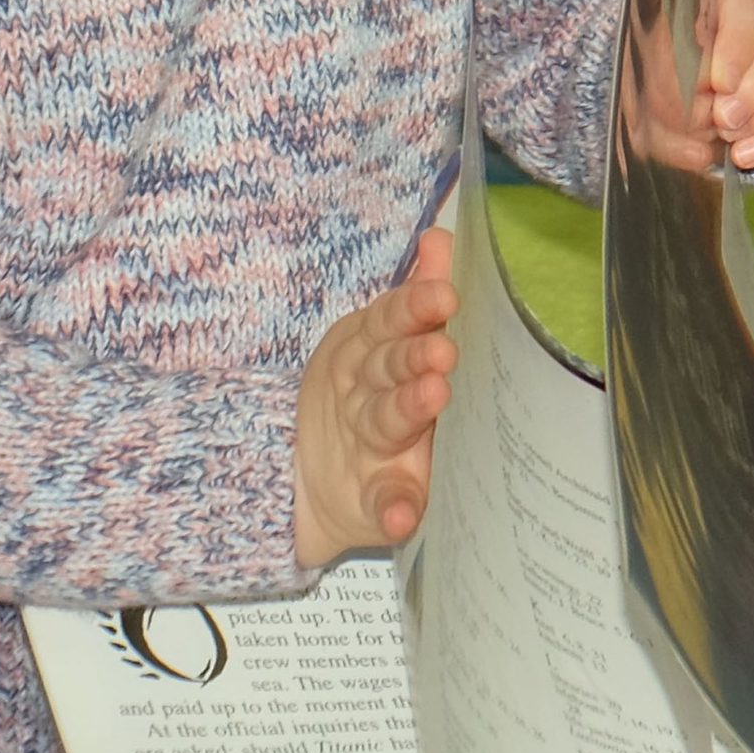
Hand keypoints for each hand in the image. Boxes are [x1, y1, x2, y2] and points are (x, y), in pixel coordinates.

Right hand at [293, 228, 459, 569]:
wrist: (308, 485)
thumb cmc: (368, 401)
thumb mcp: (382, 346)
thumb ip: (414, 298)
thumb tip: (440, 237)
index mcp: (372, 353)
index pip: (391, 322)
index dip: (415, 307)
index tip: (445, 296)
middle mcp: (364, 394)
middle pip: (387, 369)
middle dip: (413, 358)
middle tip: (443, 351)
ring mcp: (363, 446)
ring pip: (383, 423)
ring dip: (406, 412)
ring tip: (433, 399)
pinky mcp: (368, 498)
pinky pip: (379, 503)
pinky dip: (390, 509)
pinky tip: (399, 516)